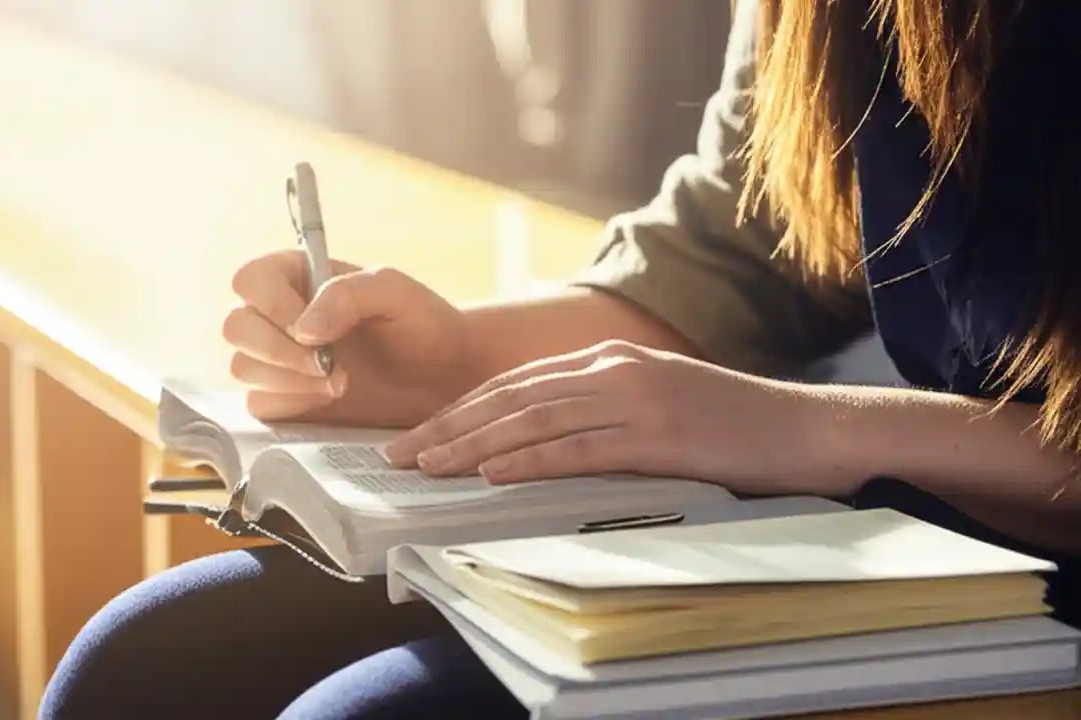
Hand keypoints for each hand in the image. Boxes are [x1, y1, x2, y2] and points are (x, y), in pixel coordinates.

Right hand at [224, 250, 467, 424]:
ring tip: (340, 384)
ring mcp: (277, 358)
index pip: (250, 280)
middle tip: (328, 366)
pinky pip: (259, 404)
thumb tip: (303, 328)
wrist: (442, 375)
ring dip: (288, 380)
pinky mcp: (284, 398)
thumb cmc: (421, 324)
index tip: (313, 331)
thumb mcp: (394, 292)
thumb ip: (347, 295)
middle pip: (235, 327)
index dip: (272, 306)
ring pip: (243, 367)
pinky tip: (330, 400)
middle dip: (279, 351)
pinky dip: (290, 404)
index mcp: (296, 275)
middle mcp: (278, 314)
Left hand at [385, 340, 854, 495]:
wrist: (804, 427)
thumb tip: (543, 433)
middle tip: (399, 454)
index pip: (516, 382)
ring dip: (474, 446)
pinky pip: (580, 449)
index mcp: (609, 359)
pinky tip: (494, 474)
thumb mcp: (656, 399)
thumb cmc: (730, 421)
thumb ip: (601, 406)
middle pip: (511, 397)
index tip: (420, 434)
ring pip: (533, 421)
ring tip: (428, 467)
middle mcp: (613, 370)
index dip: (462, 409)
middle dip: (449, 427)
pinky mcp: (658, 437)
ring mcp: (635, 400)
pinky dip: (531, 461)